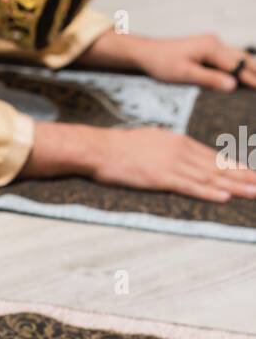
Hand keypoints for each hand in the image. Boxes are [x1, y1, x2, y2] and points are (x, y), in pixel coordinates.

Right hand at [23, 123, 255, 201]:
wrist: (99, 148)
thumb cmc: (120, 147)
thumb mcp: (151, 141)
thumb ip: (169, 150)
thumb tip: (181, 157)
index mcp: (179, 142)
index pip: (214, 157)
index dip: (236, 167)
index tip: (252, 174)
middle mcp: (181, 151)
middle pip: (219, 167)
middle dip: (244, 176)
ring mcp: (172, 165)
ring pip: (210, 177)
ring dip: (236, 186)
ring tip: (255, 192)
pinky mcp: (161, 178)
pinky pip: (190, 187)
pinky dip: (209, 192)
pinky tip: (225, 197)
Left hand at [82, 28, 255, 91]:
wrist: (147, 53)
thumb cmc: (162, 64)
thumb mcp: (184, 74)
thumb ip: (209, 79)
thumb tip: (233, 86)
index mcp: (211, 47)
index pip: (238, 65)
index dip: (252, 78)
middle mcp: (215, 43)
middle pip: (243, 58)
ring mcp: (213, 44)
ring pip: (238, 57)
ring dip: (250, 68)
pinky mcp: (209, 49)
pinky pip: (229, 58)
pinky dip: (240, 67)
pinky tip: (246, 75)